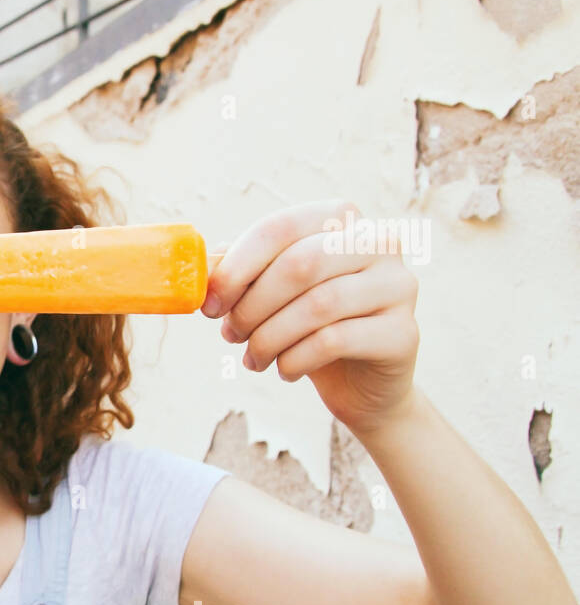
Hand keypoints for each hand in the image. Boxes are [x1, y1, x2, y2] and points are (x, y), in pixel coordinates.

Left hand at [202, 199, 420, 436]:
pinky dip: (295, 359)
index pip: (281, 227)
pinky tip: (284, 370)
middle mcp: (380, 243)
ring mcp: (399, 286)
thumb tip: (201, 268)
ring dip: (270, 338)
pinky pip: (335, 341)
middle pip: (300, 264)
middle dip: (253, 305)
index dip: (237, 265)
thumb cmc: (308, 328)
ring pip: (318, 305)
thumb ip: (242, 273)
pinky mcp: (404, 333)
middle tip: (230, 334)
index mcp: (343, 220)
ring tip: (254, 358)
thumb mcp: (272, 294)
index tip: (210, 303)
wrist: (361, 384)